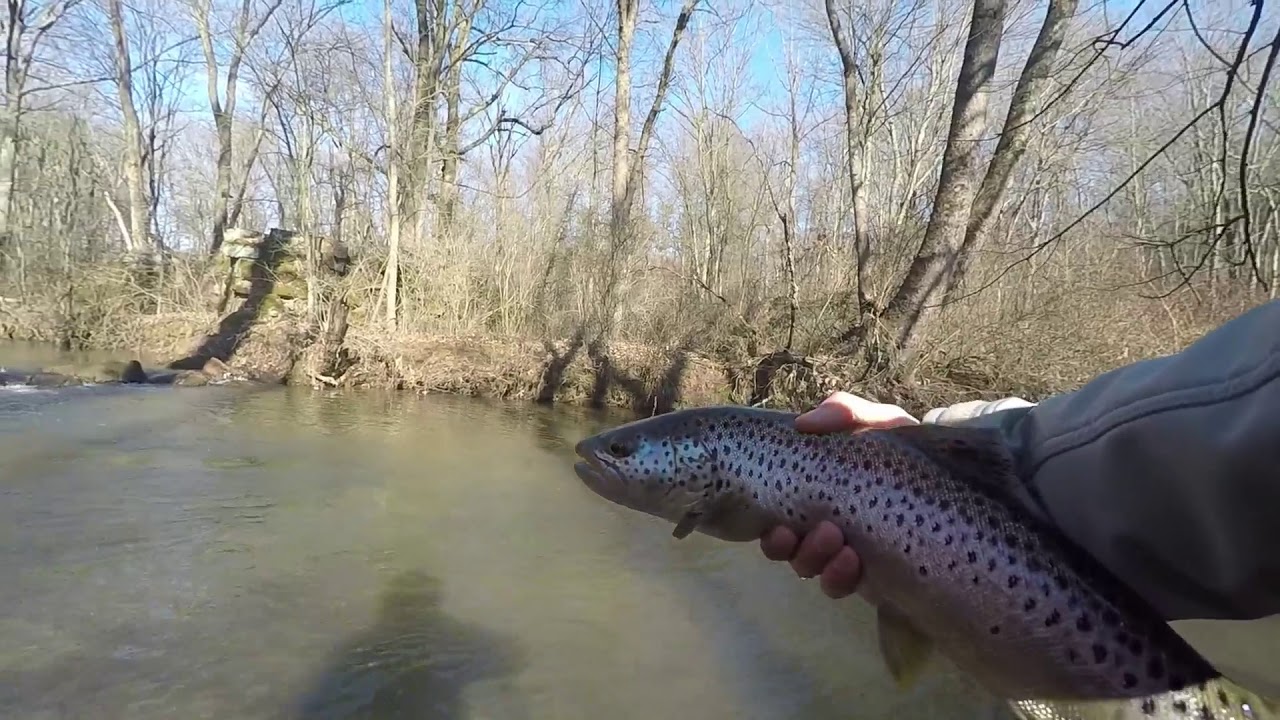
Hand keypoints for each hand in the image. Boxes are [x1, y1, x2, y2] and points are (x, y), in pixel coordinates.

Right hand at [759, 391, 918, 597]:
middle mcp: (825, 522)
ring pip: (806, 567)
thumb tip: (803, 423)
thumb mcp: (883, 425)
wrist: (963, 487)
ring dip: (812, 558)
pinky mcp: (869, 577)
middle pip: (785, 546)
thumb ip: (847, 413)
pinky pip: (836, 586)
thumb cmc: (914, 454)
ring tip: (840, 542)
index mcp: (819, 490)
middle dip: (788, 545)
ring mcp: (845, 553)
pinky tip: (853, 562)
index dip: (767, 525)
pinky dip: (836, 577)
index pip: (777, 509)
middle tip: (816, 530)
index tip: (775, 523)